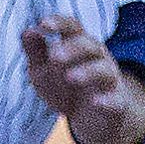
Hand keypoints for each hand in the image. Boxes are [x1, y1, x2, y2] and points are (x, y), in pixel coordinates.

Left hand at [22, 15, 144, 143]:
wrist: (92, 119)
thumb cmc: (65, 88)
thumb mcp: (43, 71)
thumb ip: (35, 52)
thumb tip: (28, 32)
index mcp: (78, 44)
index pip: (72, 27)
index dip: (60, 23)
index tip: (44, 24)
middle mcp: (97, 58)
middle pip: (89, 45)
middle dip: (73, 48)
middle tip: (54, 56)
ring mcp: (109, 80)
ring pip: (104, 70)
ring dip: (88, 72)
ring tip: (70, 77)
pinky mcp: (116, 103)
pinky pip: (116, 100)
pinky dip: (107, 100)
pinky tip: (96, 102)